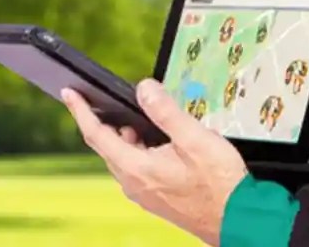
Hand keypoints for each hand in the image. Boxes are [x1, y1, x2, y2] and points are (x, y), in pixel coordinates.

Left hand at [62, 79, 248, 245]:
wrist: (239, 219)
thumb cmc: (221, 184)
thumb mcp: (195, 138)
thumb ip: (165, 112)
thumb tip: (143, 89)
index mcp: (137, 169)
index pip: (97, 135)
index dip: (81, 111)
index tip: (68, 93)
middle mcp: (134, 184)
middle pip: (107, 146)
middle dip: (104, 121)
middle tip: (106, 99)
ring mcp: (144, 194)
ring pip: (122, 158)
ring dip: (125, 136)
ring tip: (139, 119)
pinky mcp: (156, 197)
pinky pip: (135, 168)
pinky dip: (137, 150)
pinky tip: (156, 143)